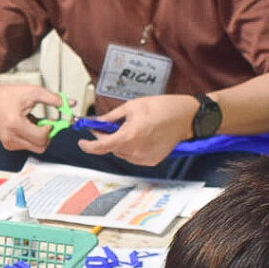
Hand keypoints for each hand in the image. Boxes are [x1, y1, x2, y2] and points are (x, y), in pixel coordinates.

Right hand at [0, 82, 61, 153]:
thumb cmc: (7, 95)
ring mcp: (9, 143)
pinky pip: (28, 146)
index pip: (42, 137)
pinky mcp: (9, 145)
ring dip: (39, 136)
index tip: (51, 121)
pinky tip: (27, 125)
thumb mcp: (33, 92)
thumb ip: (53, 98)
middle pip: (40, 147)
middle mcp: (10, 137)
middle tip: (47, 123)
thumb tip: (69, 104)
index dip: (50, 129)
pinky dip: (32, 137)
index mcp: (15, 124)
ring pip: (35, 148)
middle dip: (47, 135)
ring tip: (33, 121)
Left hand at [78, 95, 193, 166]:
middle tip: (105, 127)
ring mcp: (144, 158)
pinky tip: (139, 136)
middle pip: (111, 149)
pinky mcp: (151, 161)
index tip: (82, 141)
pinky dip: (130, 148)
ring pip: (121, 153)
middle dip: (105, 138)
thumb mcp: (132, 106)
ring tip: (128, 129)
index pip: (101, 147)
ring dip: (118, 143)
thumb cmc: (162, 108)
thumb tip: (97, 122)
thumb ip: (111, 117)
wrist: (186, 117)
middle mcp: (135, 151)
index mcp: (129, 137)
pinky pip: (133, 156)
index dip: (88, 145)